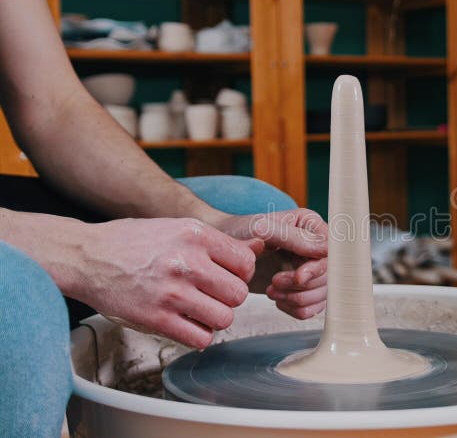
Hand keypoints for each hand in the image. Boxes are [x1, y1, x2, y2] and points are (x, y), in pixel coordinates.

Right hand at [68, 218, 262, 347]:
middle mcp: (186, 262)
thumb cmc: (136, 242)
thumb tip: (260, 249)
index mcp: (195, 235)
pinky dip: (200, 335)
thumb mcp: (179, 228)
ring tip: (200, 310)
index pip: (246, 263)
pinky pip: (200, 338)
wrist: (87, 256)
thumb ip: (219, 242)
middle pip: (239, 293)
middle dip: (230, 297)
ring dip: (216, 318)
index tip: (227, 276)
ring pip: (224, 318)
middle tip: (213, 295)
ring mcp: (171, 292)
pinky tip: (188, 323)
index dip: (241, 274)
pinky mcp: (156, 318)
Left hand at [213, 209, 328, 319]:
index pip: (332, 254)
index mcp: (311, 226)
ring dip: (296, 299)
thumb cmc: (237, 232)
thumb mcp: (263, 229)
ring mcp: (309, 270)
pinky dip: (294, 309)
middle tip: (275, 283)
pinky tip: (277, 298)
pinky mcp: (300, 290)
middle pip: (329, 278)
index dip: (318, 269)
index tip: (297, 277)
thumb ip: (295, 237)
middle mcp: (315, 248)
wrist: (218, 253)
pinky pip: (311, 309)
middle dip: (301, 287)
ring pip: (321, 297)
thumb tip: (326, 249)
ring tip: (272, 290)